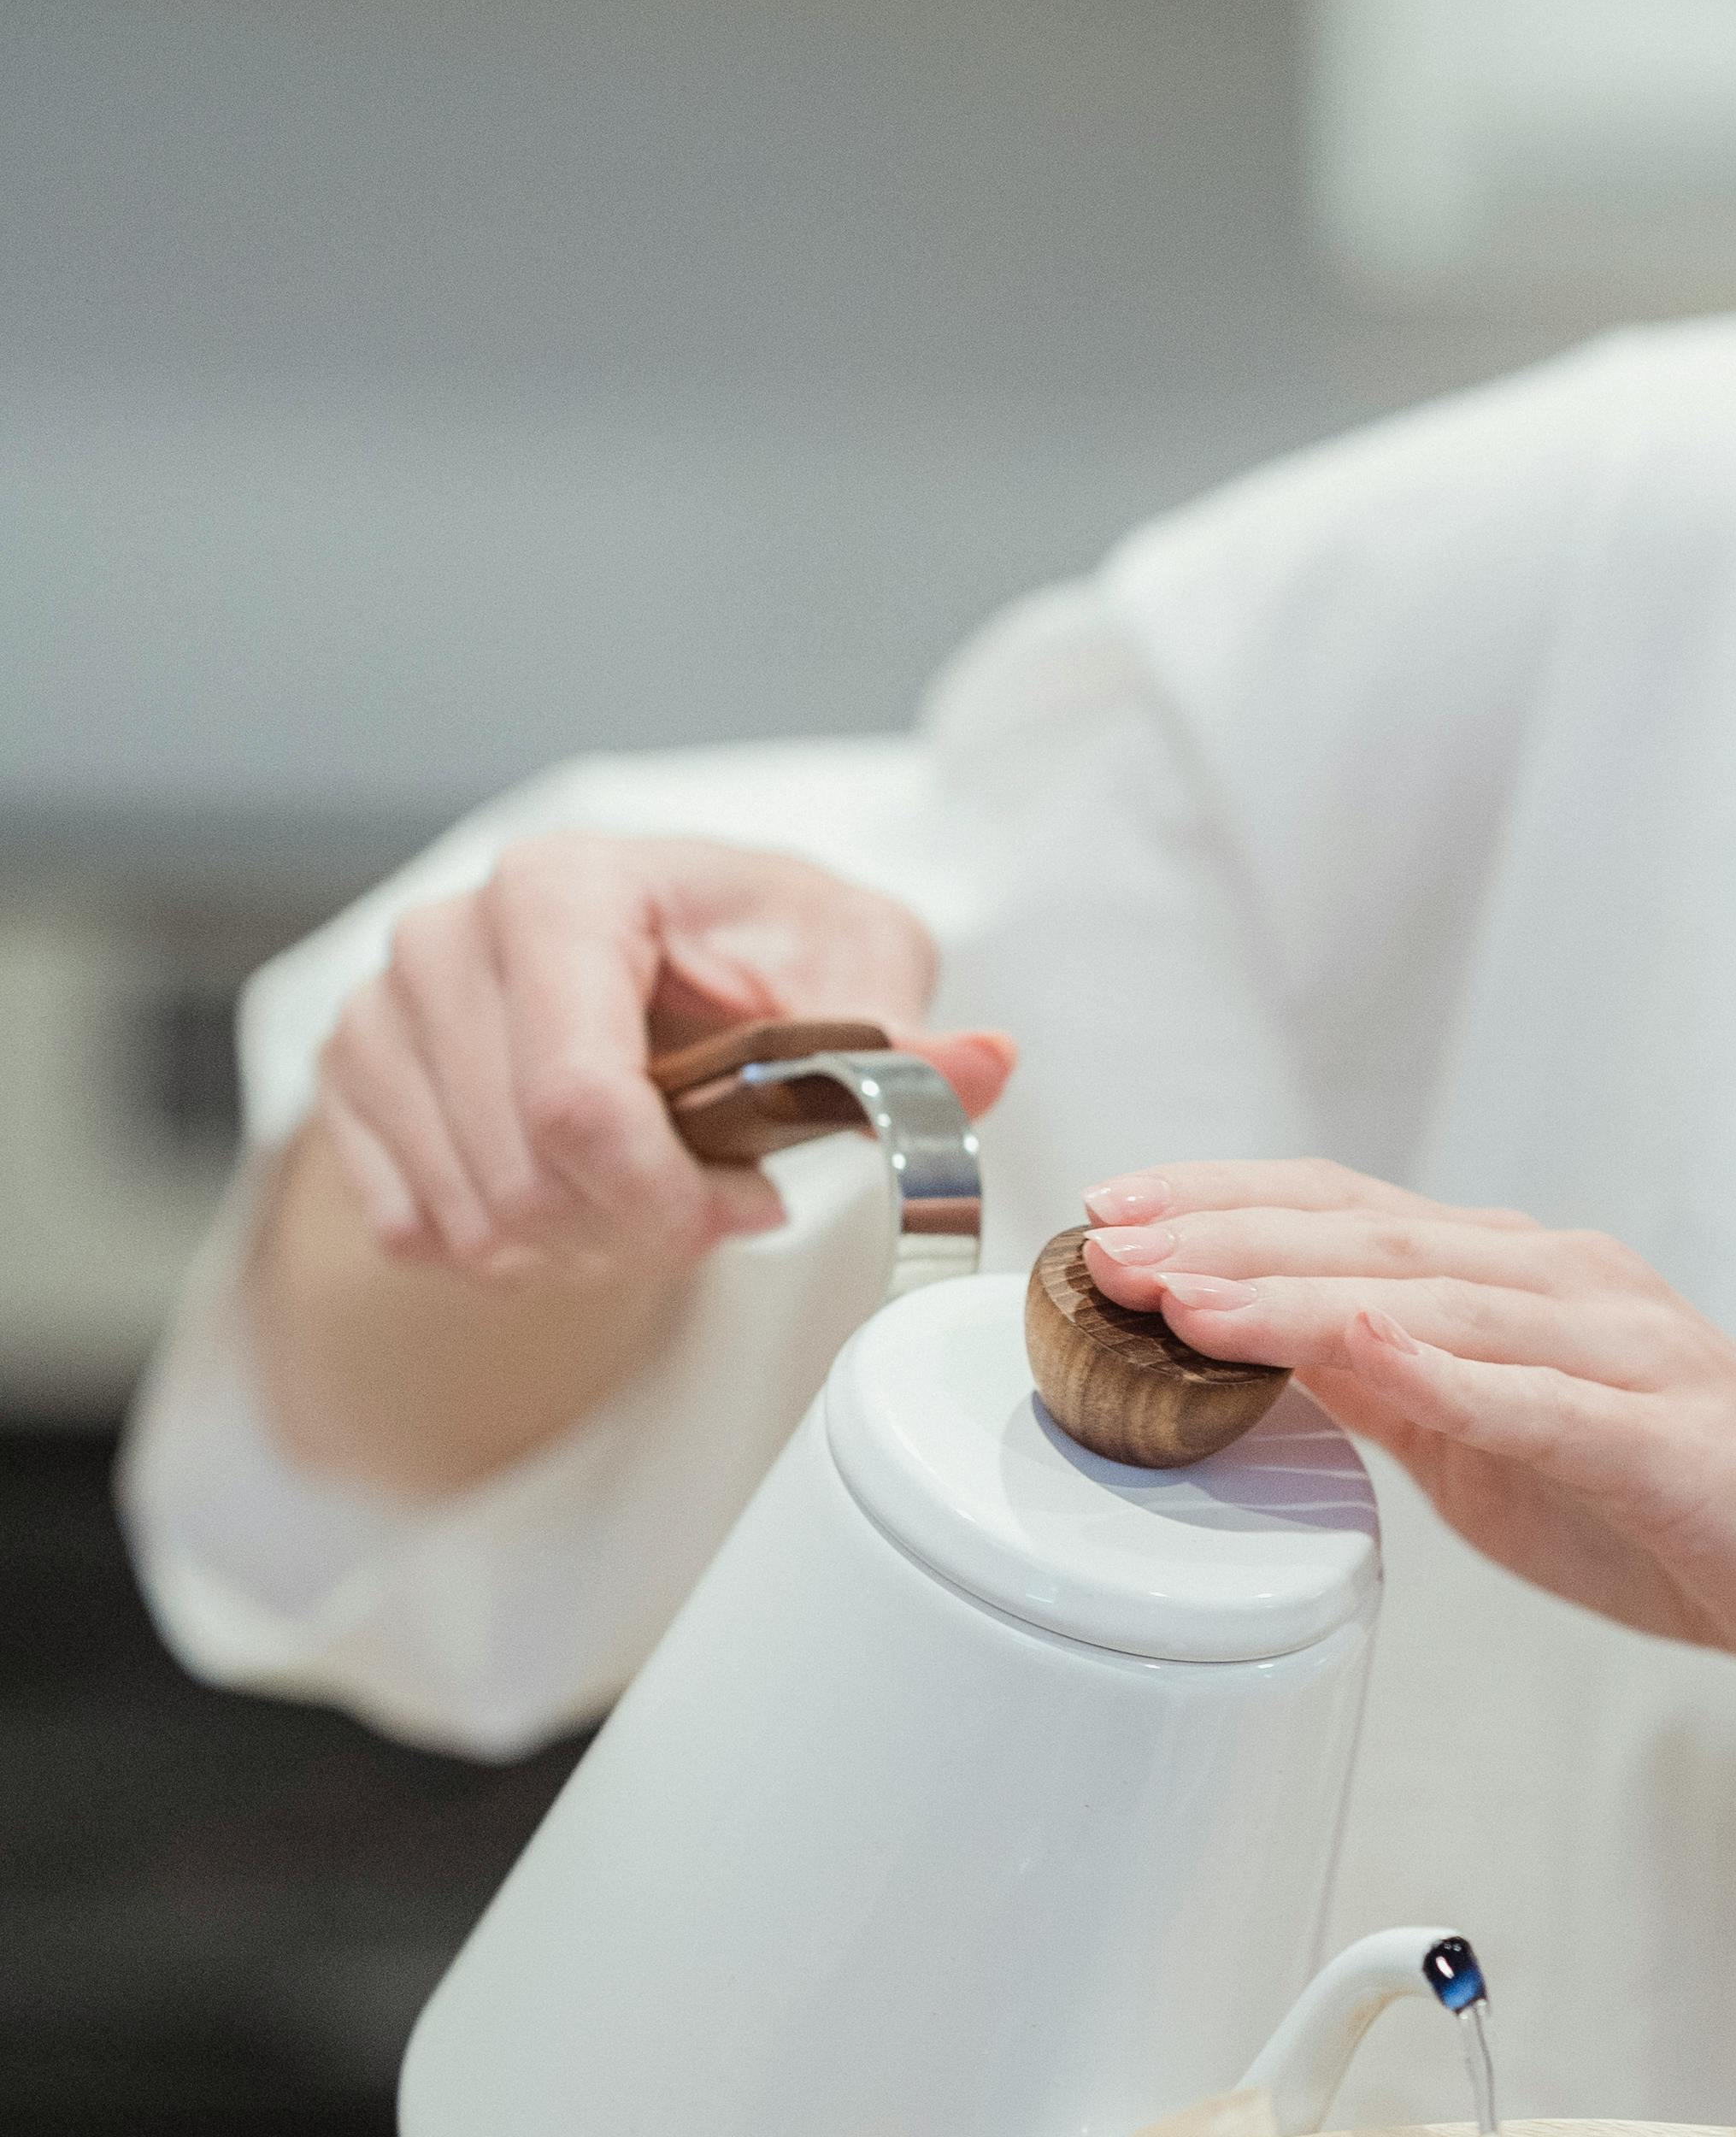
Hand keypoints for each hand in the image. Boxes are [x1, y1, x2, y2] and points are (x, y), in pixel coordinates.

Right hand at [311, 833, 1014, 1292]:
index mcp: (570, 889)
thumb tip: (985, 1065)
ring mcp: (382, 1009)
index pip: (577, 1099)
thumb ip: (904, 1036)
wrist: (658, 943)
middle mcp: (448, 937)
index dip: (664, 1196)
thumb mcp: (856, 962)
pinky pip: (413, 1231)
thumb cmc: (753, 946)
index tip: (752, 1207)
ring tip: (651, 1194)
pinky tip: (573, 1192)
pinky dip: (507, 1248)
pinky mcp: (350, 1080)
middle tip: (716, 1210)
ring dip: (580, 1246)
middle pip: (523, 1177)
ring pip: (469, 1219)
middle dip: (639, 1230)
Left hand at [1080, 1161, 1735, 1751]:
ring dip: (1293, 1291)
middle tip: (1102, 1239)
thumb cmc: (1701, 1525)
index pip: (1347, 1217)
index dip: (1222, 1207)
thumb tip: (1278, 1370)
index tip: (1107, 1216)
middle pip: (1368, 1238)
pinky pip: (1540, 1399)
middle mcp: (1573, 1287)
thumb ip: (1406, 1401)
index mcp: (1529, 1284)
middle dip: (1222, 1233)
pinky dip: (1442, 1371)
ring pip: (1433, 1299)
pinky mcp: (1670, 1437)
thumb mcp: (1512, 1455)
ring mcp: (1625, 1352)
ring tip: (1179, 1293)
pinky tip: (1356, 1355)